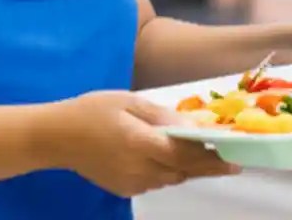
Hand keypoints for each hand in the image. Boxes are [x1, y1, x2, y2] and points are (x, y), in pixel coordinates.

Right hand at [57, 91, 239, 196]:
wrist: (56, 137)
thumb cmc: (92, 111)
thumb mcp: (129, 101)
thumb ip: (162, 116)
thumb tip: (192, 126)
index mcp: (140, 143)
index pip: (187, 155)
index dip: (213, 158)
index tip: (236, 159)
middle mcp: (139, 168)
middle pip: (184, 171)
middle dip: (206, 165)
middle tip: (227, 159)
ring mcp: (132, 182)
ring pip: (172, 178)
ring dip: (185, 167)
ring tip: (196, 152)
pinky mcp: (125, 189)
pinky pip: (156, 182)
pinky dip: (166, 171)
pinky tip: (161, 156)